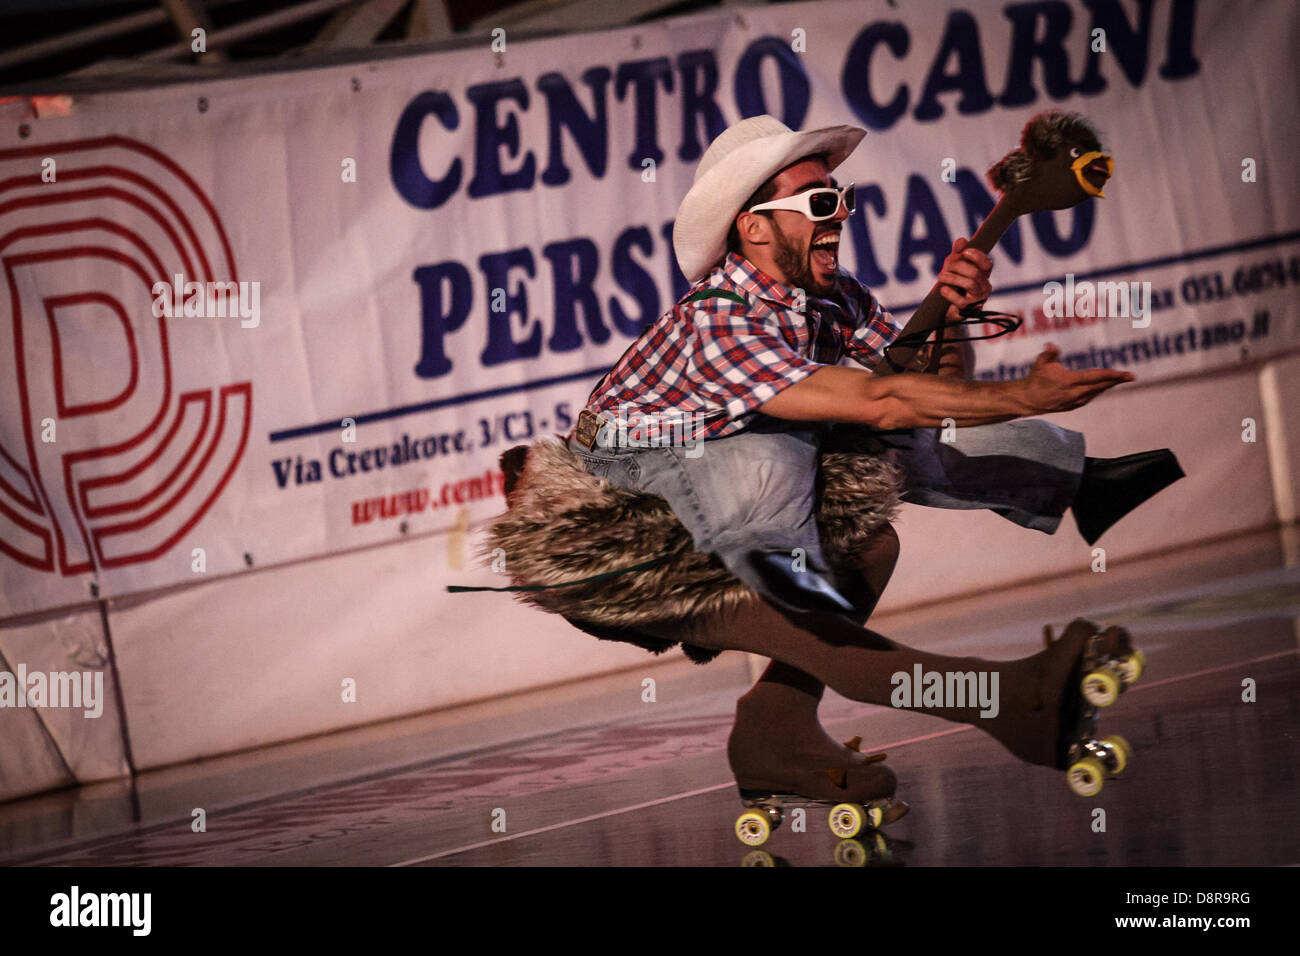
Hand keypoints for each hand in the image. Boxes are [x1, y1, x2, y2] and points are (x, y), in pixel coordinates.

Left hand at [938, 237, 992, 322]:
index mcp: (983, 275)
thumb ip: (958, 255)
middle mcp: (984, 287)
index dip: (977, 256)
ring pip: (969, 283)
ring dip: (952, 277)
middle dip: (958, 266)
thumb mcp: (954, 268)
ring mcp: (978, 299)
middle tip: (946, 266)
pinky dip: (949, 293)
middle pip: (975, 272)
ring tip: (941, 276)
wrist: (947, 311)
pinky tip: (943, 290)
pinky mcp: (969, 309)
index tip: (964, 252)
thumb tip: (961, 241)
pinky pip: (960, 299)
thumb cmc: (953, 287)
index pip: (987, 263)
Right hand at [1019, 343, 1133, 412]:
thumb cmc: (1035, 378)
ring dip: (1109, 385)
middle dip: (1116, 380)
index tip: (1126, 374)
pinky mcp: (1073, 405)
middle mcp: (1075, 393)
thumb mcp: (1041, 363)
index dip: (1113, 375)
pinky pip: (1091, 396)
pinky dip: (1099, 391)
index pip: (1096, 377)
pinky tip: (1104, 386)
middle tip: (1131, 376)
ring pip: (1097, 392)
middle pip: (1101, 386)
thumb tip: (1051, 346)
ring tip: (1119, 379)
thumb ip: (1049, 353)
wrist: (1027, 400)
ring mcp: (1075, 401)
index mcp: (1070, 381)